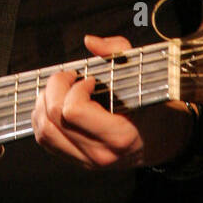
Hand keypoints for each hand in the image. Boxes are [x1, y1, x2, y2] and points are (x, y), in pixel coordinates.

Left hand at [31, 33, 144, 171]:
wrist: (161, 143)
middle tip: (70, 78)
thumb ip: (118, 51)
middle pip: (53, 116)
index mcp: (119, 136)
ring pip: (44, 130)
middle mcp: (99, 154)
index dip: (75, 88)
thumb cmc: (152, 107)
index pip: (73, 111)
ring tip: (60, 90)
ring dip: (44, 102)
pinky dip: (41, 117)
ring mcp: (85, 161)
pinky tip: (55, 103)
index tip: (90, 80)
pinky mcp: (75, 161)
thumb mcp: (142, 76)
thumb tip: (89, 41)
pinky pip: (44, 139)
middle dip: (55, 87)